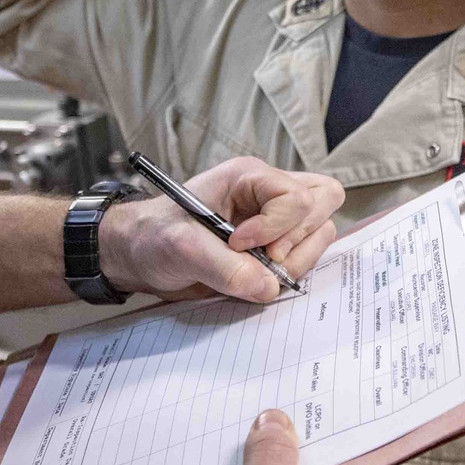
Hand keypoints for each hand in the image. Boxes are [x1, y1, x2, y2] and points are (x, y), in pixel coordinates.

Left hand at [98, 156, 343, 301]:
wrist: (140, 256)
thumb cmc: (153, 237)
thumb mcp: (181, 248)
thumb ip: (225, 268)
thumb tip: (269, 287)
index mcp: (248, 177)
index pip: (296, 196)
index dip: (276, 227)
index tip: (240, 246)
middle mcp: (268, 194)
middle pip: (324, 199)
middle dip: (301, 237)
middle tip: (267, 259)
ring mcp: (276, 220)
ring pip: (322, 228)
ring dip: (300, 257)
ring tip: (261, 272)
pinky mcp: (275, 246)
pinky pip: (307, 253)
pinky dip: (295, 270)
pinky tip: (261, 279)